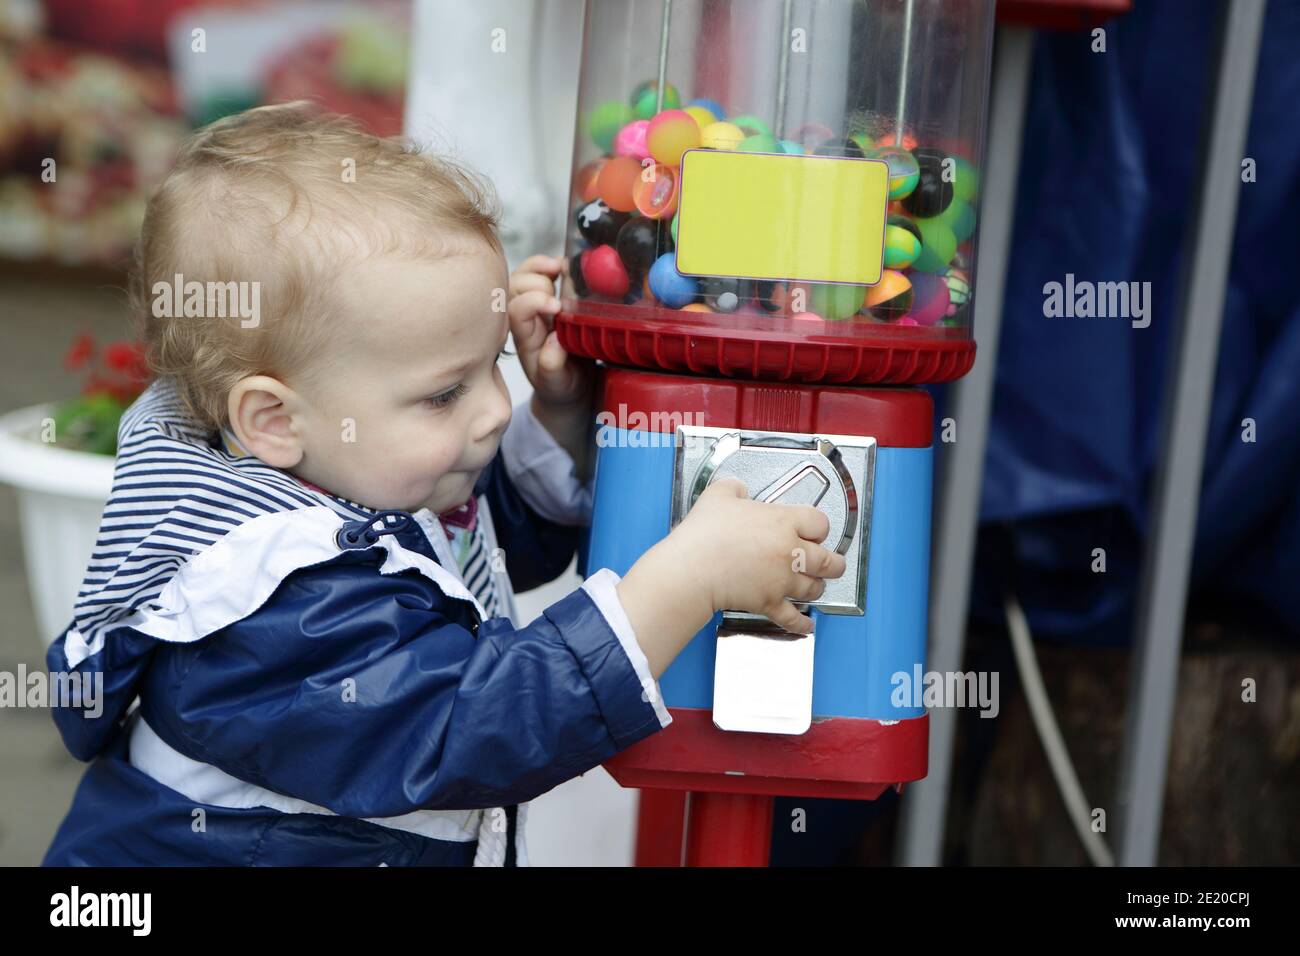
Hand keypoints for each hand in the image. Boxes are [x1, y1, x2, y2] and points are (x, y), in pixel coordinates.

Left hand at [507, 254, 592, 409]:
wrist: (567, 385)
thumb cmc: (561, 384)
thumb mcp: (559, 383)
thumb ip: (553, 366)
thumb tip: (555, 340)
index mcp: (524, 338)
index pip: (516, 310)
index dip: (534, 302)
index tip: (557, 308)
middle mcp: (524, 318)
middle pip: (515, 287)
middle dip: (538, 284)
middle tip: (560, 293)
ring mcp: (533, 305)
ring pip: (522, 275)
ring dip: (539, 266)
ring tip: (559, 267)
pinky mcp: (547, 297)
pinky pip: (538, 273)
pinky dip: (548, 263)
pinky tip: (562, 265)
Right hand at [657, 478, 846, 634]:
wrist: (692, 568)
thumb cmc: (704, 534)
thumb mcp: (719, 494)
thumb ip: (734, 488)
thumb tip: (739, 489)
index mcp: (783, 522)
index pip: (820, 523)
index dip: (819, 527)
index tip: (815, 530)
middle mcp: (790, 552)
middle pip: (827, 560)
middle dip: (833, 563)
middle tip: (833, 563)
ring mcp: (782, 581)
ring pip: (814, 588)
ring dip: (817, 587)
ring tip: (815, 586)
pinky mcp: (769, 603)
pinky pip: (792, 618)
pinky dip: (802, 624)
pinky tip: (807, 625)